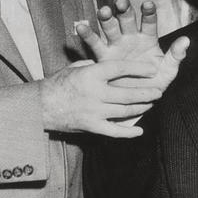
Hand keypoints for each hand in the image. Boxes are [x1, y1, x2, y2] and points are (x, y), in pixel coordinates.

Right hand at [41, 59, 162, 137]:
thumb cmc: (58, 83)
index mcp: (90, 74)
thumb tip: (115, 65)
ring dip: (141, 108)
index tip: (153, 69)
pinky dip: (128, 132)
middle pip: (128, 93)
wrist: (39, 106)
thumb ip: (96, 65)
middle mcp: (94, 93)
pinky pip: (114, 131)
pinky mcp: (91, 127)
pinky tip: (139, 131)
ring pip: (125, 111)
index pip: (120, 68)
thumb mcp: (76, 67)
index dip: (139, 69)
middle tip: (158, 90)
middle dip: (146, 92)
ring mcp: (93, 111)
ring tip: (151, 104)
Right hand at [76, 0, 189, 92]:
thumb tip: (185, 41)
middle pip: (126, 20)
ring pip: (110, 28)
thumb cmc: (153, 85)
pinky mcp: (102, 58)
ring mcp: (115, 46)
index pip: (149, 22)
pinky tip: (81, 26)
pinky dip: (87, 34)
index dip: (148, 13)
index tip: (148, 5)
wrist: (135, 102)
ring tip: (103, 11)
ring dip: (106, 18)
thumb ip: (175, 56)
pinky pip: (94, 45)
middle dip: (124, 10)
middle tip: (121, 2)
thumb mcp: (167, 72)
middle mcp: (130, 38)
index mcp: (147, 39)